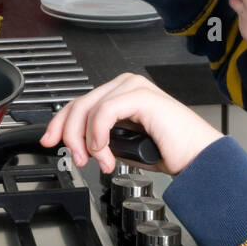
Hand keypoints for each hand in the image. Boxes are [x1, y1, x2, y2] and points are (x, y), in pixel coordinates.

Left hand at [40, 73, 224, 175]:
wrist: (197, 159)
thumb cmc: (170, 151)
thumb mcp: (123, 145)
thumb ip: (102, 137)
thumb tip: (79, 143)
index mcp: (122, 93)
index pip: (80, 102)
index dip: (60, 122)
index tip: (49, 141)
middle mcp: (126, 85)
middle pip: (79, 103)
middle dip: (68, 133)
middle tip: (75, 157)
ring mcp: (133, 87)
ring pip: (88, 108)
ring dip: (85, 140)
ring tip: (98, 160)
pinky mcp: (140, 96)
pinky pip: (104, 112)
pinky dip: (97, 133)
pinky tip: (102, 150)